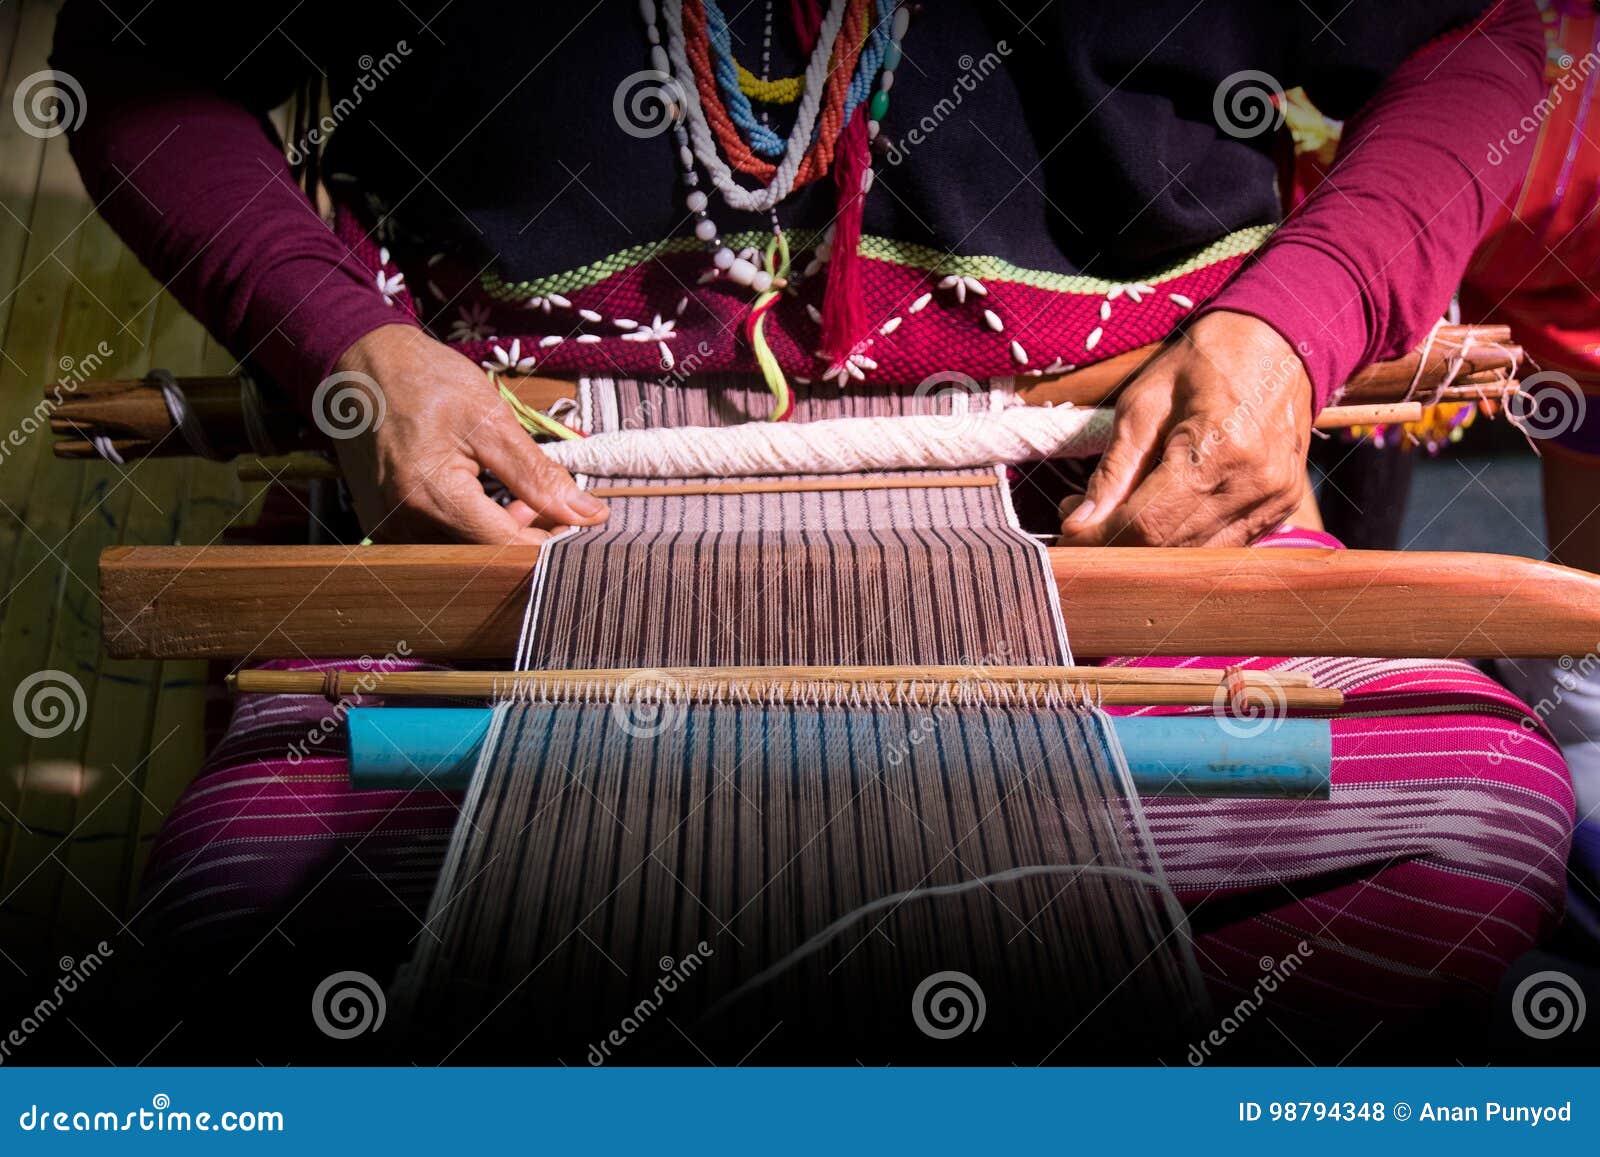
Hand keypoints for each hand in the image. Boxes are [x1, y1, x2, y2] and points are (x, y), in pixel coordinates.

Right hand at [325, 325, 607, 543]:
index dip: (550, 539)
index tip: (580, 522)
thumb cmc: (425, 380)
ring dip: (499, 529)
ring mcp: (390, 526)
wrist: (361, 362)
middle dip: (525, 532)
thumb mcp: (491, 420)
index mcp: (431, 495)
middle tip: (548, 501)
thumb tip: (587, 514)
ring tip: (514, 494)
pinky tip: (482, 495)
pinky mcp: (385, 522)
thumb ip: (538, 475)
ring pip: (465, 548)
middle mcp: (404, 522)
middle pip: (485, 552)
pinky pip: (440, 537)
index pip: (506, 546)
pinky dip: (471, 523)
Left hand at [1057, 311, 1312, 547]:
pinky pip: (1219, 547)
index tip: (1067, 538)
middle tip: (1081, 524)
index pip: (1146, 525)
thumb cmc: (1204, 362)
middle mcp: (1254, 484)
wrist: (1279, 343)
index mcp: (1220, 449)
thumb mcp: (1142, 403)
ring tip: (1114, 518)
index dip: (1099, 542)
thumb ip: (1113, 470)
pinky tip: (1156, 517)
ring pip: (1193, 557)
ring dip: (1146, 551)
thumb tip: (1080, 522)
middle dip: (1115, 547)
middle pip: (1169, 548)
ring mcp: (1275, 501)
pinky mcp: (1280, 509)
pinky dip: (1180, 543)